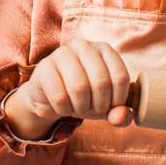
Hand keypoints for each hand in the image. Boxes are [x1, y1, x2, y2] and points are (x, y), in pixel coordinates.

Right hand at [9, 39, 134, 138]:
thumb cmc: (85, 97)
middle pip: (101, 83)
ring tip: (78, 109)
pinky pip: (59, 96)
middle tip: (92, 111)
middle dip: (98, 106)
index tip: (110, 108)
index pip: (120, 77)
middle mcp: (84, 46)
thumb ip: (120, 114)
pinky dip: (64, 110)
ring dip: (81, 108)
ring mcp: (62, 53)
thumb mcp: (106, 106)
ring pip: (79, 88)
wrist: (50, 97)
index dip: (118, 100)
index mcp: (104, 49)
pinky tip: (63, 107)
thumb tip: (120, 118)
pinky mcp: (45, 66)